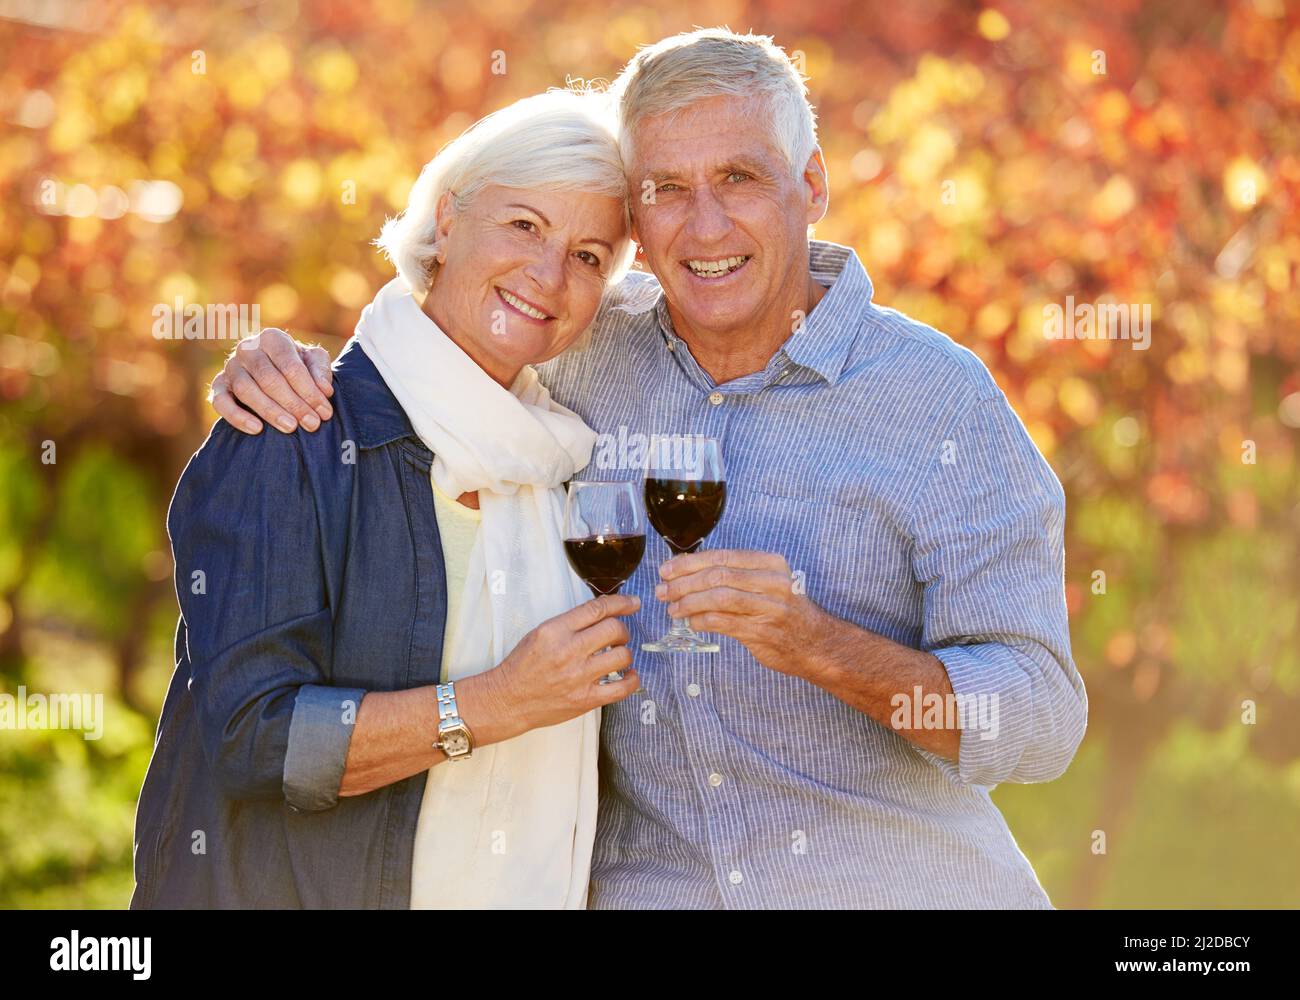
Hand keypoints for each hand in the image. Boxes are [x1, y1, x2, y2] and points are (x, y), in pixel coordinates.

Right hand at [209, 328, 334, 434]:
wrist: (273, 368)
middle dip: (293, 404)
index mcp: (272, 338)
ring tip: (291, 428)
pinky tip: (257, 429)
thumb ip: (321, 371)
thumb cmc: (297, 365)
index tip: (325, 412)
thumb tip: (325, 390)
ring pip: (246, 390)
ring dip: (270, 411)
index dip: (309, 391)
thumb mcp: (314, 361)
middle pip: (269, 379)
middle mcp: (247, 348)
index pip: (291, 366)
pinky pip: (221, 401)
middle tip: (312, 424)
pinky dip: (237, 416)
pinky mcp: (219, 385)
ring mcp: (230, 366)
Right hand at [479, 594, 641, 737]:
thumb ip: (570, 622)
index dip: (621, 602)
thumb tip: (604, 611)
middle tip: (619, 635)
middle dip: (622, 630)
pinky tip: (628, 675)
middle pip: (615, 629)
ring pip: (622, 656)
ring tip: (617, 656)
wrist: (508, 699)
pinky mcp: (586, 699)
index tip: (632, 603)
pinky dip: (632, 679)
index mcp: (555, 631)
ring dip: (625, 653)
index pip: (597, 609)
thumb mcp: (541, 633)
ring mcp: (579, 677)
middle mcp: (568, 651)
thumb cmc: (523, 666)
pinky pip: (623, 688)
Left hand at [655, 549, 827, 675]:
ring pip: (718, 598)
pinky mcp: (763, 633)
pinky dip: (702, 621)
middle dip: (683, 583)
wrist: (816, 643)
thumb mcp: (768, 583)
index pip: (722, 557)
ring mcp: (769, 608)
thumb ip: (735, 574)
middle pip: (717, 576)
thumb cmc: (785, 610)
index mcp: (771, 564)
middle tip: (663, 590)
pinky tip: (690, 622)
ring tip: (672, 608)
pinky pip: (724, 623)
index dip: (689, 563)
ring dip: (689, 603)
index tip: (667, 570)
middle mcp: (772, 582)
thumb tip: (688, 571)